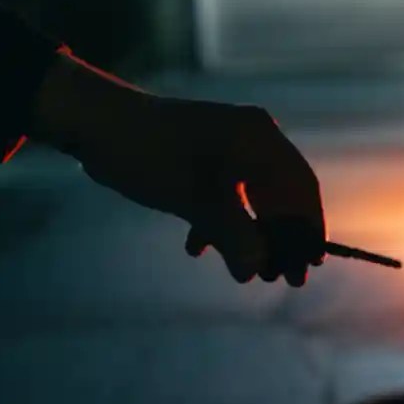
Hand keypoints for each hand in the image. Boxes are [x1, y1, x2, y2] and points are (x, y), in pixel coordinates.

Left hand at [33, 53, 325, 284]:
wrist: (97, 124)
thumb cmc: (150, 155)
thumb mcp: (195, 200)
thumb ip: (232, 236)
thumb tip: (255, 272)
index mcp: (260, 140)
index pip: (301, 189)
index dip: (307, 231)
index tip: (307, 269)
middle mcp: (251, 140)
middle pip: (280, 197)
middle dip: (277, 239)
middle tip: (280, 279)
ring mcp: (227, 148)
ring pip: (251, 200)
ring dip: (247, 236)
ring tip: (243, 271)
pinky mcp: (204, 159)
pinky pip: (225, 196)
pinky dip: (218, 223)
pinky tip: (197, 248)